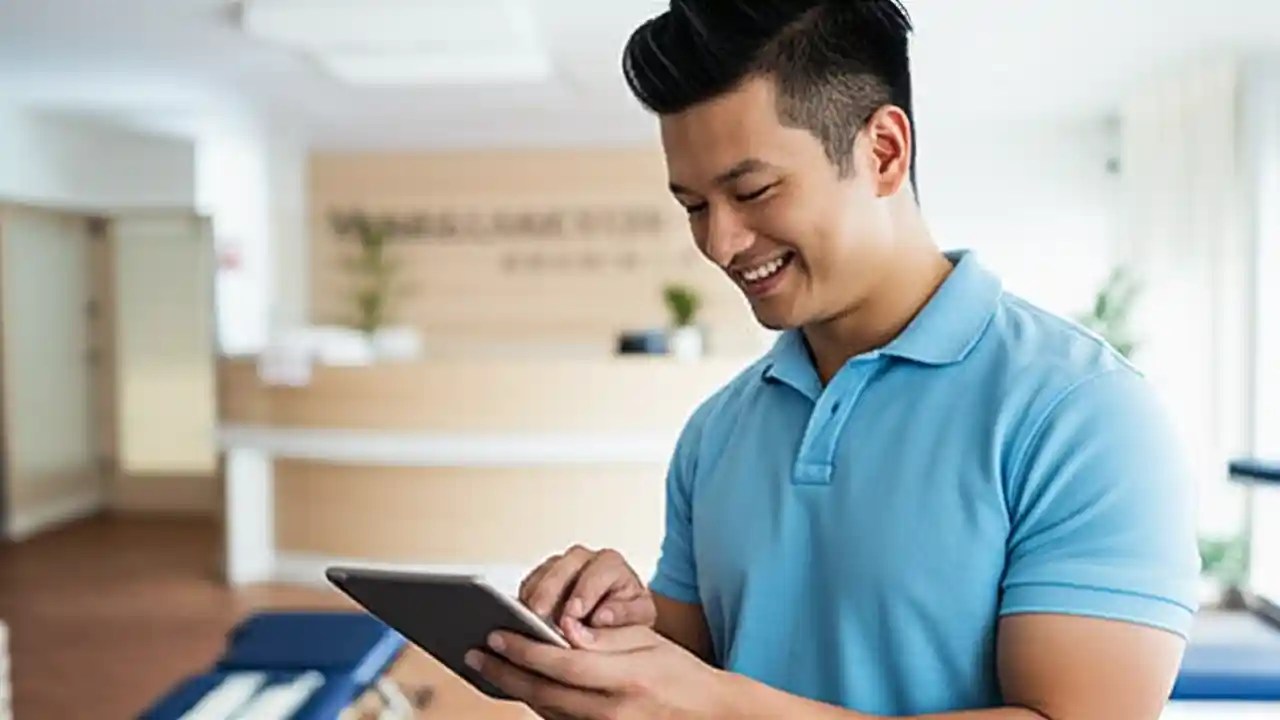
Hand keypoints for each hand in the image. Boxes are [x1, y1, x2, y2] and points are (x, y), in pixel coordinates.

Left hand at [467, 619, 728, 719]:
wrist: (709, 714)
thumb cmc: (678, 672)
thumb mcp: (647, 641)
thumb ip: (604, 635)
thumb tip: (562, 628)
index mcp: (627, 678)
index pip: (562, 665)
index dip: (525, 650)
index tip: (496, 634)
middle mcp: (614, 711)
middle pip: (545, 694)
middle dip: (505, 672)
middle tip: (475, 653)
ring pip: (547, 712)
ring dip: (515, 689)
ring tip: (489, 666)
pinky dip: (537, 705)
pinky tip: (519, 687)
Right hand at [518, 545, 656, 630]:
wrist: (619, 614)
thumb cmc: (628, 612)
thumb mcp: (639, 615)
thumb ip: (624, 614)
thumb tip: (603, 616)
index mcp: (611, 563)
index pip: (597, 572)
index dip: (583, 593)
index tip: (573, 614)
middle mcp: (584, 558)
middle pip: (564, 566)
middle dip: (550, 591)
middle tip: (540, 615)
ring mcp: (560, 565)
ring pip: (543, 573)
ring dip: (533, 596)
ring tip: (525, 620)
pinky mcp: (542, 578)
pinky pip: (529, 583)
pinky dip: (524, 599)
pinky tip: (518, 617)